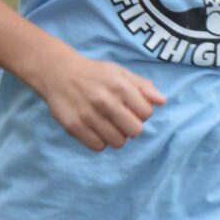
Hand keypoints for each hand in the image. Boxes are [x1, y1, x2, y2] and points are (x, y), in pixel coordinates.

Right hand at [37, 47, 165, 150]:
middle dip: (131, 127)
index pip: (147, 113)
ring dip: (116, 136)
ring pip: (118, 142)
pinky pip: (98, 146)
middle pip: (135, 131)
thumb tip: (162, 101)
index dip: (142, 113)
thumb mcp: (119, 72)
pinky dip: (100, 141)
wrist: (57, 72)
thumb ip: (142, 86)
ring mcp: (89, 115)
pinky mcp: (74, 126)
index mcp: (120, 86)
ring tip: (108, 124)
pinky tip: (96, 129)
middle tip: (121, 119)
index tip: (132, 109)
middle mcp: (105, 101)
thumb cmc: (93, 74)